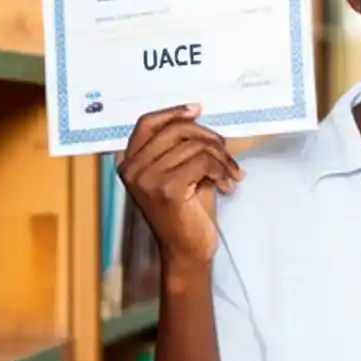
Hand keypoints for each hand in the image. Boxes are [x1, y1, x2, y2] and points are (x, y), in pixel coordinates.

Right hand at [117, 103, 243, 263]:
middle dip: (210, 138)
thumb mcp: (180, 172)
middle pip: (176, 130)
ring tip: (232, 174)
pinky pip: (203, 162)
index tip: (198, 110)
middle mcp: (132, 169)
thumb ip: (179, 147)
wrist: (187, 251)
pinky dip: (222, 171)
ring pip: (195, 146)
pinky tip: (227, 185)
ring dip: (222, 158)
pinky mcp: (166, 189)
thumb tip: (195, 115)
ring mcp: (146, 179)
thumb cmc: (187, 212)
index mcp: (129, 163)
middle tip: (227, 155)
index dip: (173, 112)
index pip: (147, 123)